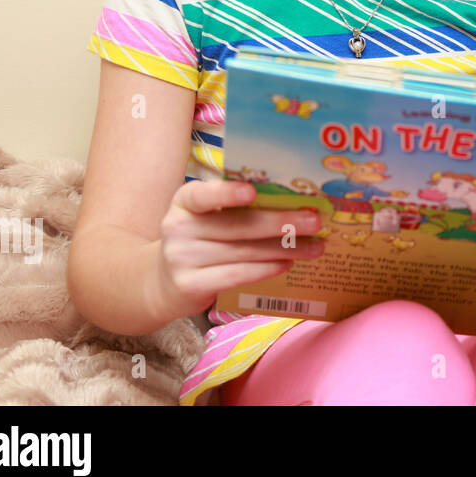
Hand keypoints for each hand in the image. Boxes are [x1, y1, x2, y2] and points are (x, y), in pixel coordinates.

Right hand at [153, 180, 324, 319]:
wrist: (160, 282)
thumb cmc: (197, 241)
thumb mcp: (205, 218)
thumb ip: (235, 208)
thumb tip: (293, 202)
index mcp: (184, 202)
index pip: (202, 194)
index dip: (227, 192)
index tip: (253, 191)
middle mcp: (178, 227)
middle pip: (237, 225)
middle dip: (281, 222)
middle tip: (314, 222)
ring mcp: (181, 258)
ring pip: (243, 251)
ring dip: (284, 249)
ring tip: (314, 247)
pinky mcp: (190, 285)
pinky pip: (236, 275)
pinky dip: (265, 269)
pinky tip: (287, 264)